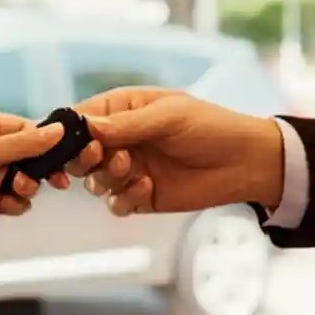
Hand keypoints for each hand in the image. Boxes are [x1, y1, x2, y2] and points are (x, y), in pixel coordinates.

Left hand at [0, 111, 66, 238]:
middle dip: (40, 169)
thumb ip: (22, 144)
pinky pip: (10, 200)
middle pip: (28, 156)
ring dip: (26, 187)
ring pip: (22, 179)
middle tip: (56, 181)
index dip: (46, 142)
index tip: (66, 154)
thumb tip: (58, 130)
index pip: (25, 128)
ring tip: (18, 192)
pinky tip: (7, 206)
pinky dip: (14, 204)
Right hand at [66, 87, 283, 216]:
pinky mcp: (140, 196)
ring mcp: (128, 169)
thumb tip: (87, 126)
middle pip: (78, 153)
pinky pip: (116, 203)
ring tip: (131, 169)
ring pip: (93, 181)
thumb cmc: (210, 127)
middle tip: (98, 156)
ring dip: (106, 177)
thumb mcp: (168, 116)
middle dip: (82, 158)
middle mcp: (120, 140)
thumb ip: (127, 124)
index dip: (68, 131)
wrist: (246, 163)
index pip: (81, 118)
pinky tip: (147, 188)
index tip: (72, 141)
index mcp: (122, 110)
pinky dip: (125, 198)